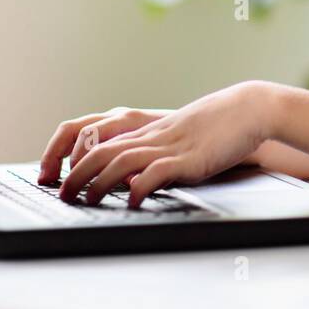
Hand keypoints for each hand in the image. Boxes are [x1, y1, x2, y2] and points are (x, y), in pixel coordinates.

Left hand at [55, 81, 277, 207]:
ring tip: (85, 200)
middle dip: (75, 173)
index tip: (58, 174)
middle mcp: (153, 135)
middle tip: (61, 193)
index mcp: (148, 129)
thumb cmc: (219, 125)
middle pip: (101, 149)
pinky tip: (131, 199)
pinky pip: (156, 172)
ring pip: (121, 159)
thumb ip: (157, 153)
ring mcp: (170, 146)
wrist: (250, 109)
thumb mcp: (181, 137)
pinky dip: (139, 186)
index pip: (97, 136)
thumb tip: (131, 178)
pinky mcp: (190, 159)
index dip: (71, 155)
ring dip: (97, 181)